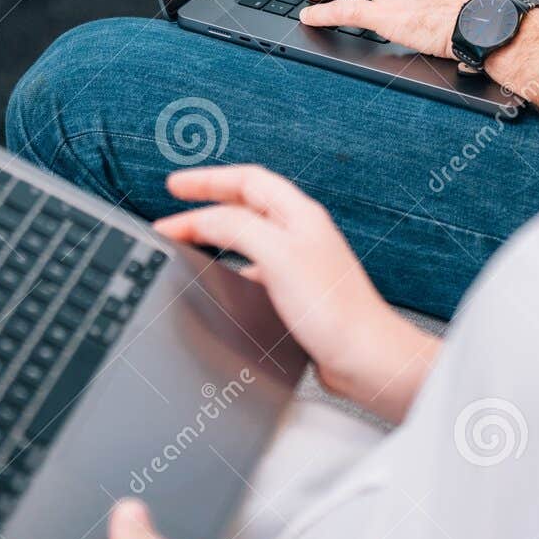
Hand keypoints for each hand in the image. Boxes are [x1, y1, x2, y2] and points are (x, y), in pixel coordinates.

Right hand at [157, 166, 437, 420]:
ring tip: (188, 242)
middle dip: (206, 203)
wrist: (364, 358)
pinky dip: (230, 268)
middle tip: (173, 209)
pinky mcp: (296, 294)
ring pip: (247, 237)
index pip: (247, 180)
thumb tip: (205, 220)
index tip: (176, 187)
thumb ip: (239, 229)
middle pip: (245, 205)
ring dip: (216, 236)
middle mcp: (301, 234)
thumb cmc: (334, 310)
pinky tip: (220, 283)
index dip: (208, 179)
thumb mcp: (278, 256)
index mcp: (300, 215)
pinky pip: (254, 269)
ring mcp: (299, 263)